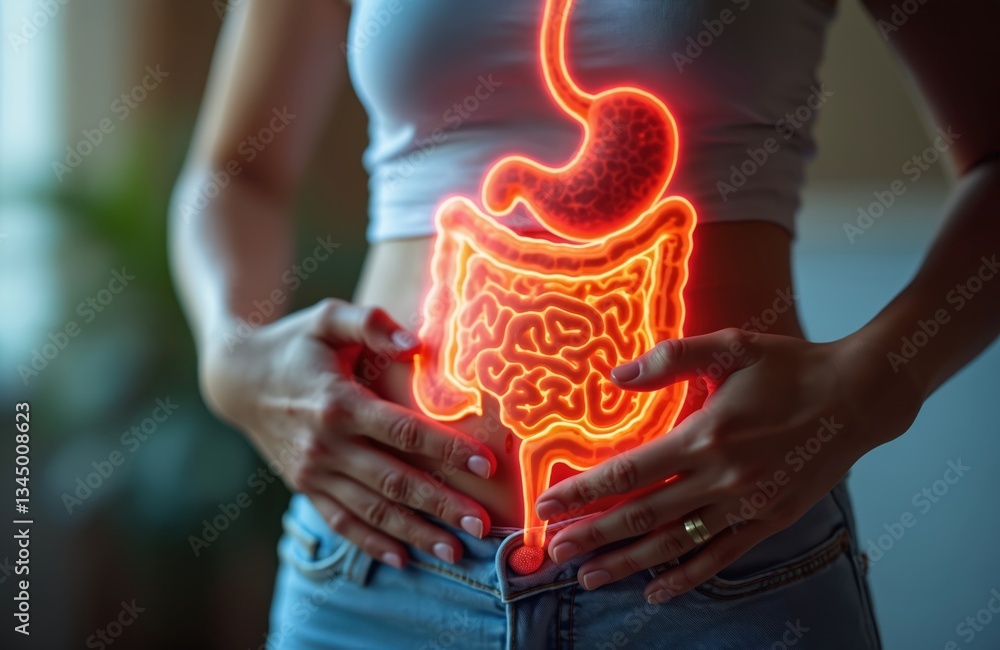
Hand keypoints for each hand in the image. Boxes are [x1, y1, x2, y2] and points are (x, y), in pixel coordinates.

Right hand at [199, 298, 496, 567]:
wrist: (238, 378)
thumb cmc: (294, 343)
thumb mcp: (326, 318)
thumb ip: (369, 323)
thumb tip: (414, 343)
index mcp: (338, 403)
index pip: (402, 431)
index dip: (445, 449)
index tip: (485, 465)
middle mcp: (326, 444)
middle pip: (394, 481)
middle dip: (441, 505)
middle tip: (482, 524)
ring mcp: (313, 471)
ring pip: (373, 510)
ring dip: (415, 533)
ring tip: (455, 553)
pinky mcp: (305, 487)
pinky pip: (342, 522)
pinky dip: (372, 544)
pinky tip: (404, 560)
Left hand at [534, 328, 921, 602]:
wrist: (858, 398)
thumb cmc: (791, 368)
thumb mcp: (731, 347)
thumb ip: (671, 359)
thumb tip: (617, 374)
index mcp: (705, 436)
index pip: (628, 473)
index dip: (584, 492)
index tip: (546, 506)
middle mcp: (721, 478)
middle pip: (641, 516)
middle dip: (592, 535)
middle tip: (552, 551)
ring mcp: (745, 506)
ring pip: (673, 543)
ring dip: (627, 563)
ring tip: (587, 577)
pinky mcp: (768, 521)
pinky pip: (718, 557)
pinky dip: (685, 578)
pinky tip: (655, 590)